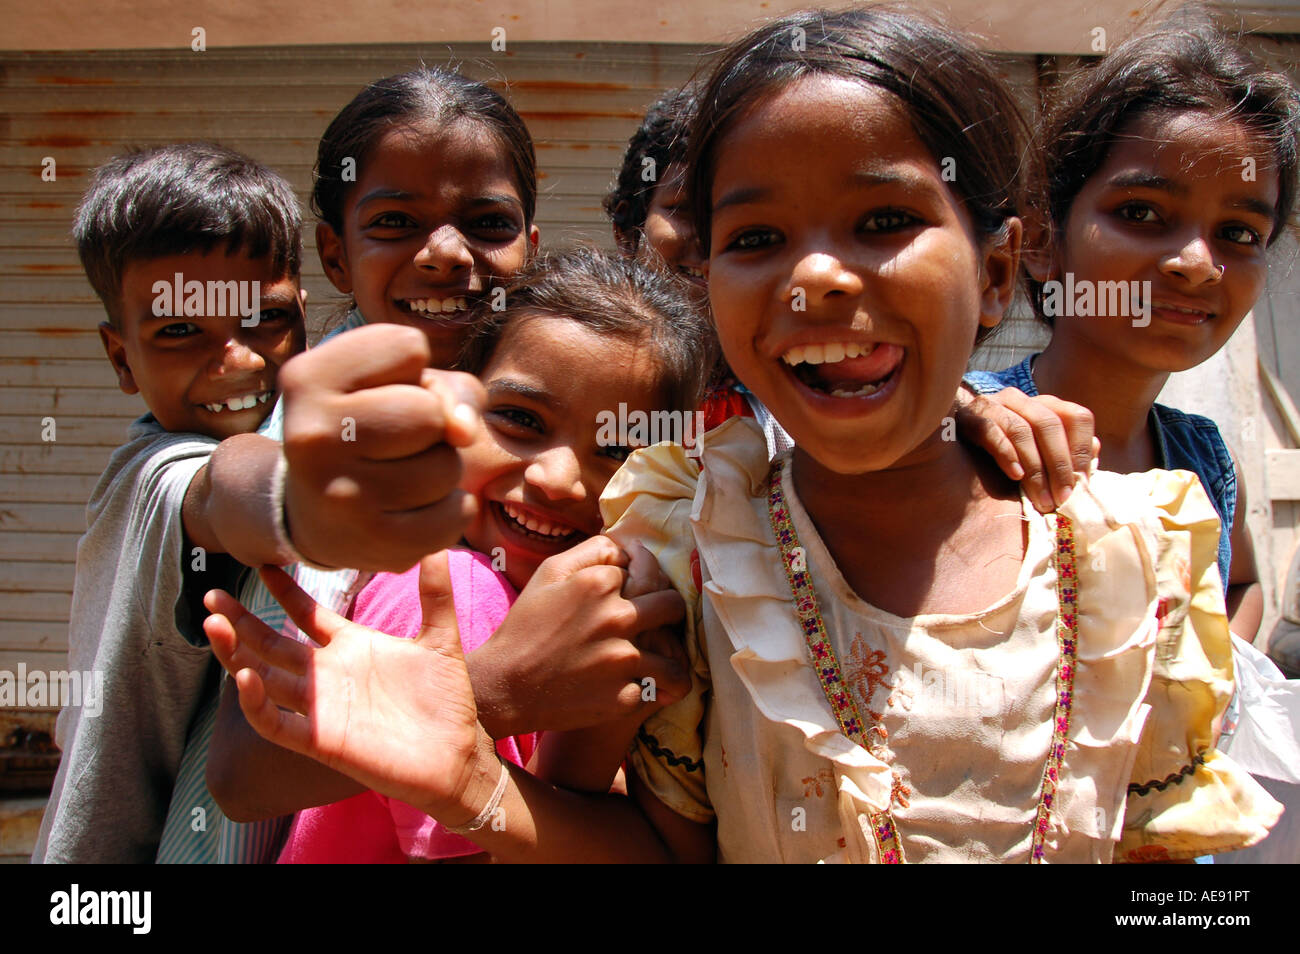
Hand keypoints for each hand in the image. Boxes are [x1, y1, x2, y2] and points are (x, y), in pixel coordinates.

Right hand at [202, 558, 497, 822]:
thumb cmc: (447, 701)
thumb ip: (435, 595)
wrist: (457, 754)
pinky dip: (257, 703)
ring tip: (214, 625)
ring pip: (265, 677)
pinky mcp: (321, 741)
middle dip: (240, 621)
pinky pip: (276, 723)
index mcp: (351, 647)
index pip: (306, 615)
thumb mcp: (441, 639)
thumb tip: (437, 546)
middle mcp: (328, 675)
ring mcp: (321, 708)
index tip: (263, 563)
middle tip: (212, 596)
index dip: (284, 592)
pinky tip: (246, 676)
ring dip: (237, 654)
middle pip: (272, 643)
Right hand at [279, 324, 485, 570]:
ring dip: (441, 469)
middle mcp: (313, 435)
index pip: (408, 347)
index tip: (380, 393)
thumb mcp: (392, 386)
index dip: (411, 371)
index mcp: (307, 378)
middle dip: (431, 423)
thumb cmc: (367, 430)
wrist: (314, 514)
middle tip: (396, 441)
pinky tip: (413, 510)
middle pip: (430, 411)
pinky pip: (457, 513)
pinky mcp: (373, 542)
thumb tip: (464, 431)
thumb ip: (447, 386)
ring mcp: (341, 493)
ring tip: (400, 476)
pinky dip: (450, 510)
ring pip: (447, 464)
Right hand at [468, 535, 689, 736]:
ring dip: (671, 660)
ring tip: (662, 664)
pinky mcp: (624, 697)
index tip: (638, 589)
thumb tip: (628, 547)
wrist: (505, 685)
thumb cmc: (526, 626)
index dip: (644, 579)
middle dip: (671, 611)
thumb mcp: (549, 574)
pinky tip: (640, 688)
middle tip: (662, 621)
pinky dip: (649, 691)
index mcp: (599, 583)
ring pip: (676, 657)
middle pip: (673, 605)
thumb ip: (592, 552)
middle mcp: (616, 618)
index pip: (647, 570)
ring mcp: (623, 660)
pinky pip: (656, 690)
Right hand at [954, 386, 1098, 512]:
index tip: (1081, 482)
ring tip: (1040, 499)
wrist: (947, 430)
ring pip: (1021, 430)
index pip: (1076, 417)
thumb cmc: (1001, 446)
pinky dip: (1006, 454)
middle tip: (1062, 498)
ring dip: (1035, 469)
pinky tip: (1015, 475)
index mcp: (1045, 404)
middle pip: (1049, 424)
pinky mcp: (969, 418)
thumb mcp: (1037, 449)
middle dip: (1059, 465)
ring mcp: (994, 405)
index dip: (1083, 449)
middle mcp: (1022, 399)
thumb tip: (1094, 455)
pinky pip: (991, 432)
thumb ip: (1066, 452)